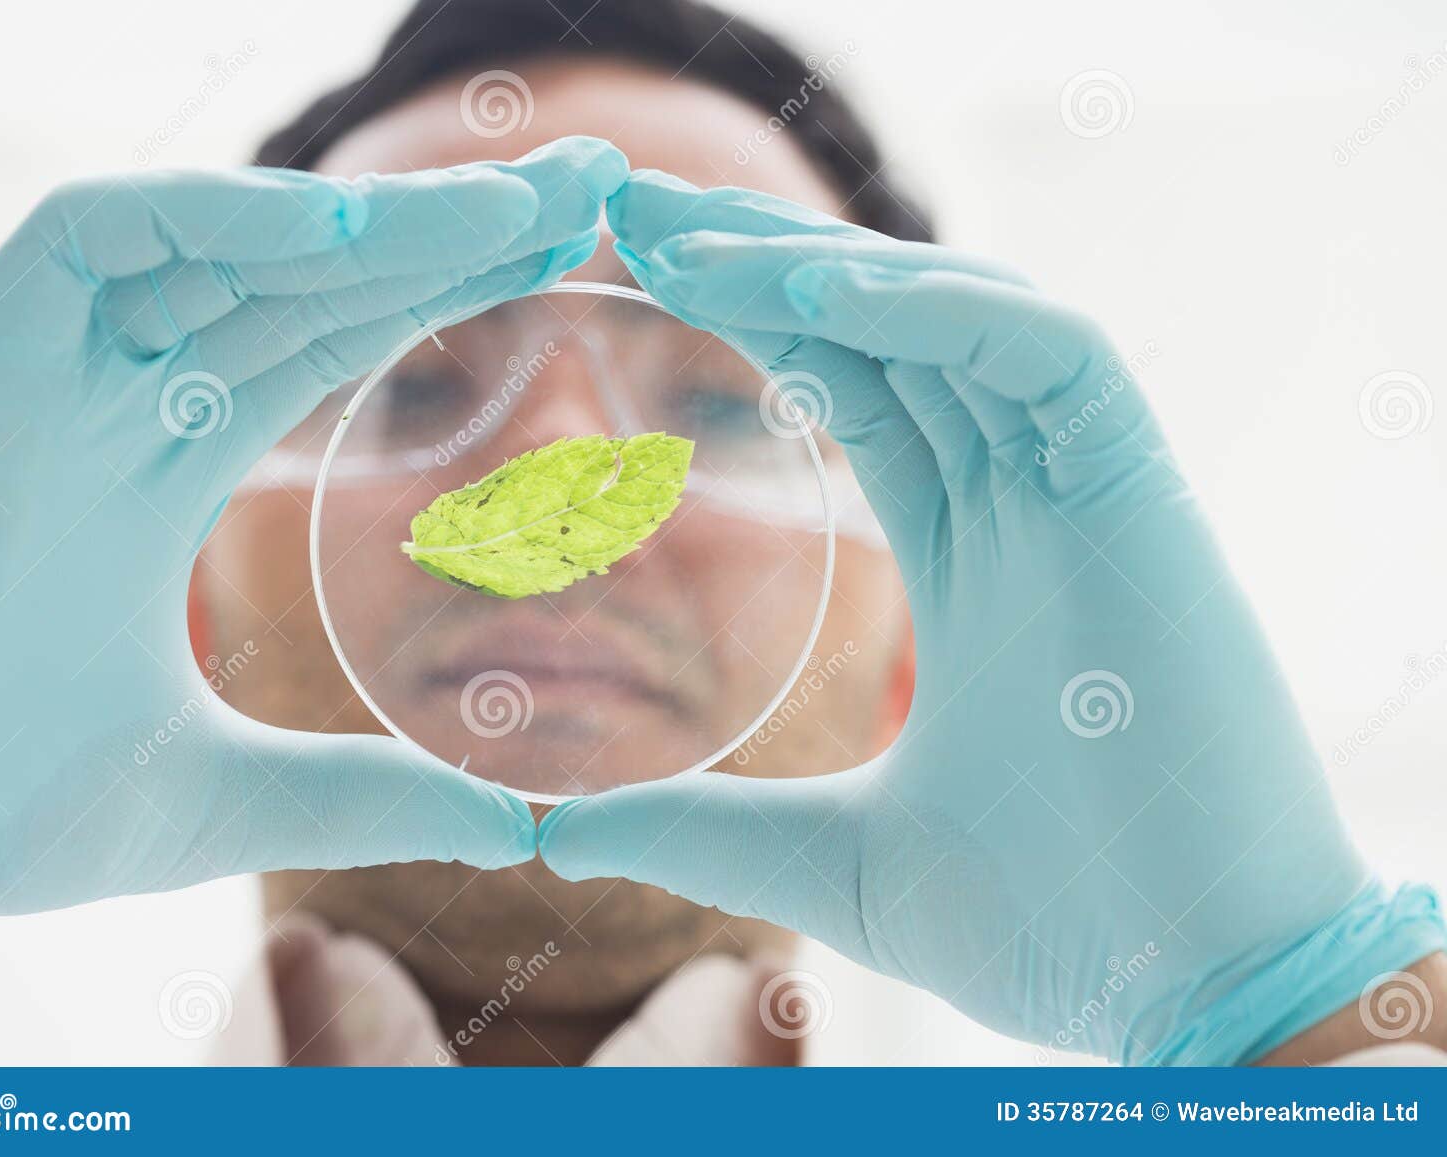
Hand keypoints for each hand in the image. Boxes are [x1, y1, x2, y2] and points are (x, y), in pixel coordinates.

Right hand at [0, 137, 626, 955]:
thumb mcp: (224, 798)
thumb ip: (366, 795)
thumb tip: (519, 833)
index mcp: (158, 465)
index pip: (329, 336)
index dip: (443, 286)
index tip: (565, 257)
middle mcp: (113, 396)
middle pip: (309, 272)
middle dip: (452, 223)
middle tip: (600, 186)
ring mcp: (47, 372)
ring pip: (232, 244)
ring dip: (382, 215)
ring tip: (533, 202)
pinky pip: (100, 234)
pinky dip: (223, 221)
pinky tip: (360, 231)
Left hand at [539, 171, 1445, 1064]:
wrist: (1199, 1002)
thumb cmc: (1051, 930)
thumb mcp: (832, 866)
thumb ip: (702, 833)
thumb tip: (549, 839)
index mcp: (973, 559)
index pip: (856, 389)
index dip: (755, 316)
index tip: (634, 269)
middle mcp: (1029, 503)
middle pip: (889, 328)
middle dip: (759, 252)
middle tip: (621, 200)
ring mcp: (1088, 495)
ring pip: (962, 314)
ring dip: (825, 264)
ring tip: (683, 238)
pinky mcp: (1145, 500)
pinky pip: (1048, 355)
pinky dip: (935, 311)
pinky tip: (807, 292)